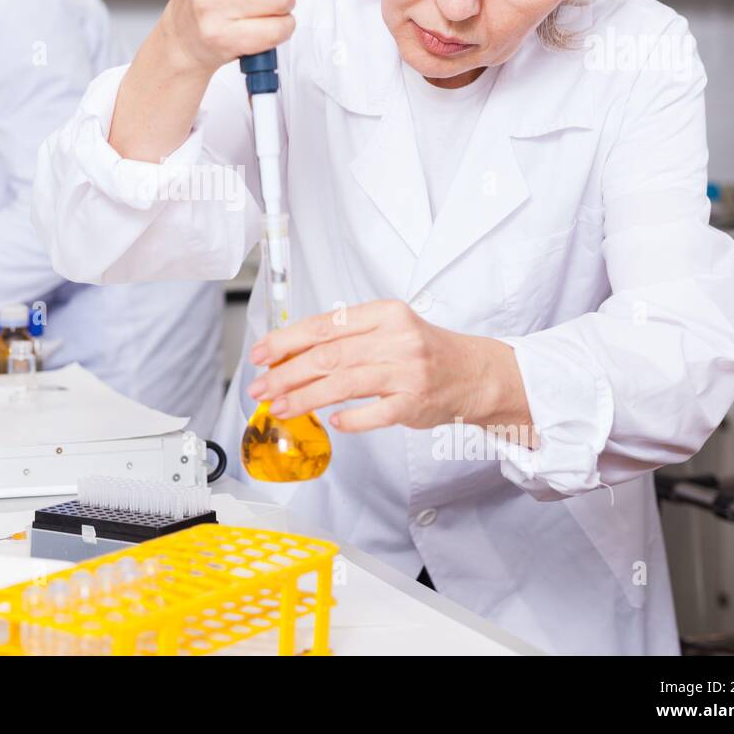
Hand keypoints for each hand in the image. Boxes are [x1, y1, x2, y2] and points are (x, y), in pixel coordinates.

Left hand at [245, 300, 534, 438]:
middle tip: (260, 387)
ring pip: (343, 384)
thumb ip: (345, 338)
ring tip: (280, 407)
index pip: (324, 325)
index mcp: (385, 313)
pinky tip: (330, 420)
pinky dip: (349, 418)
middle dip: (286, 373)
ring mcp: (407, 372)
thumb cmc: (422, 350)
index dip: (286, 341)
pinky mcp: (415, 403)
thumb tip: (289, 354)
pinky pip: (373, 413)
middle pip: (328, 356)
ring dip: (304, 398)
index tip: (260, 354)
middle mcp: (396, 339)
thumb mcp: (388, 329)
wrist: (474, 373)